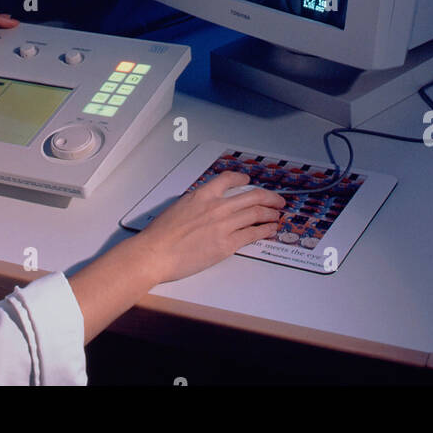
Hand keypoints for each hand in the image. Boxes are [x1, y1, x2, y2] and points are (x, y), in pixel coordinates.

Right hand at [133, 171, 285, 283]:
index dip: (242, 179)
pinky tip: (270, 229)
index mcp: (202, 195)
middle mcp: (216, 206)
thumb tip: (206, 208)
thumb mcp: (178, 208)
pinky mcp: (226, 244)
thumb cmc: (160, 236)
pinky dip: (265, 230)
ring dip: (271, 213)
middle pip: (252, 196)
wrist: (155, 253)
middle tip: (277, 200)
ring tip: (277, 215)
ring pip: (256, 213)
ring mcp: (223, 225)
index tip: (248, 181)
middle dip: (269, 197)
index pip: (228, 179)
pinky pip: (253, 233)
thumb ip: (197, 204)